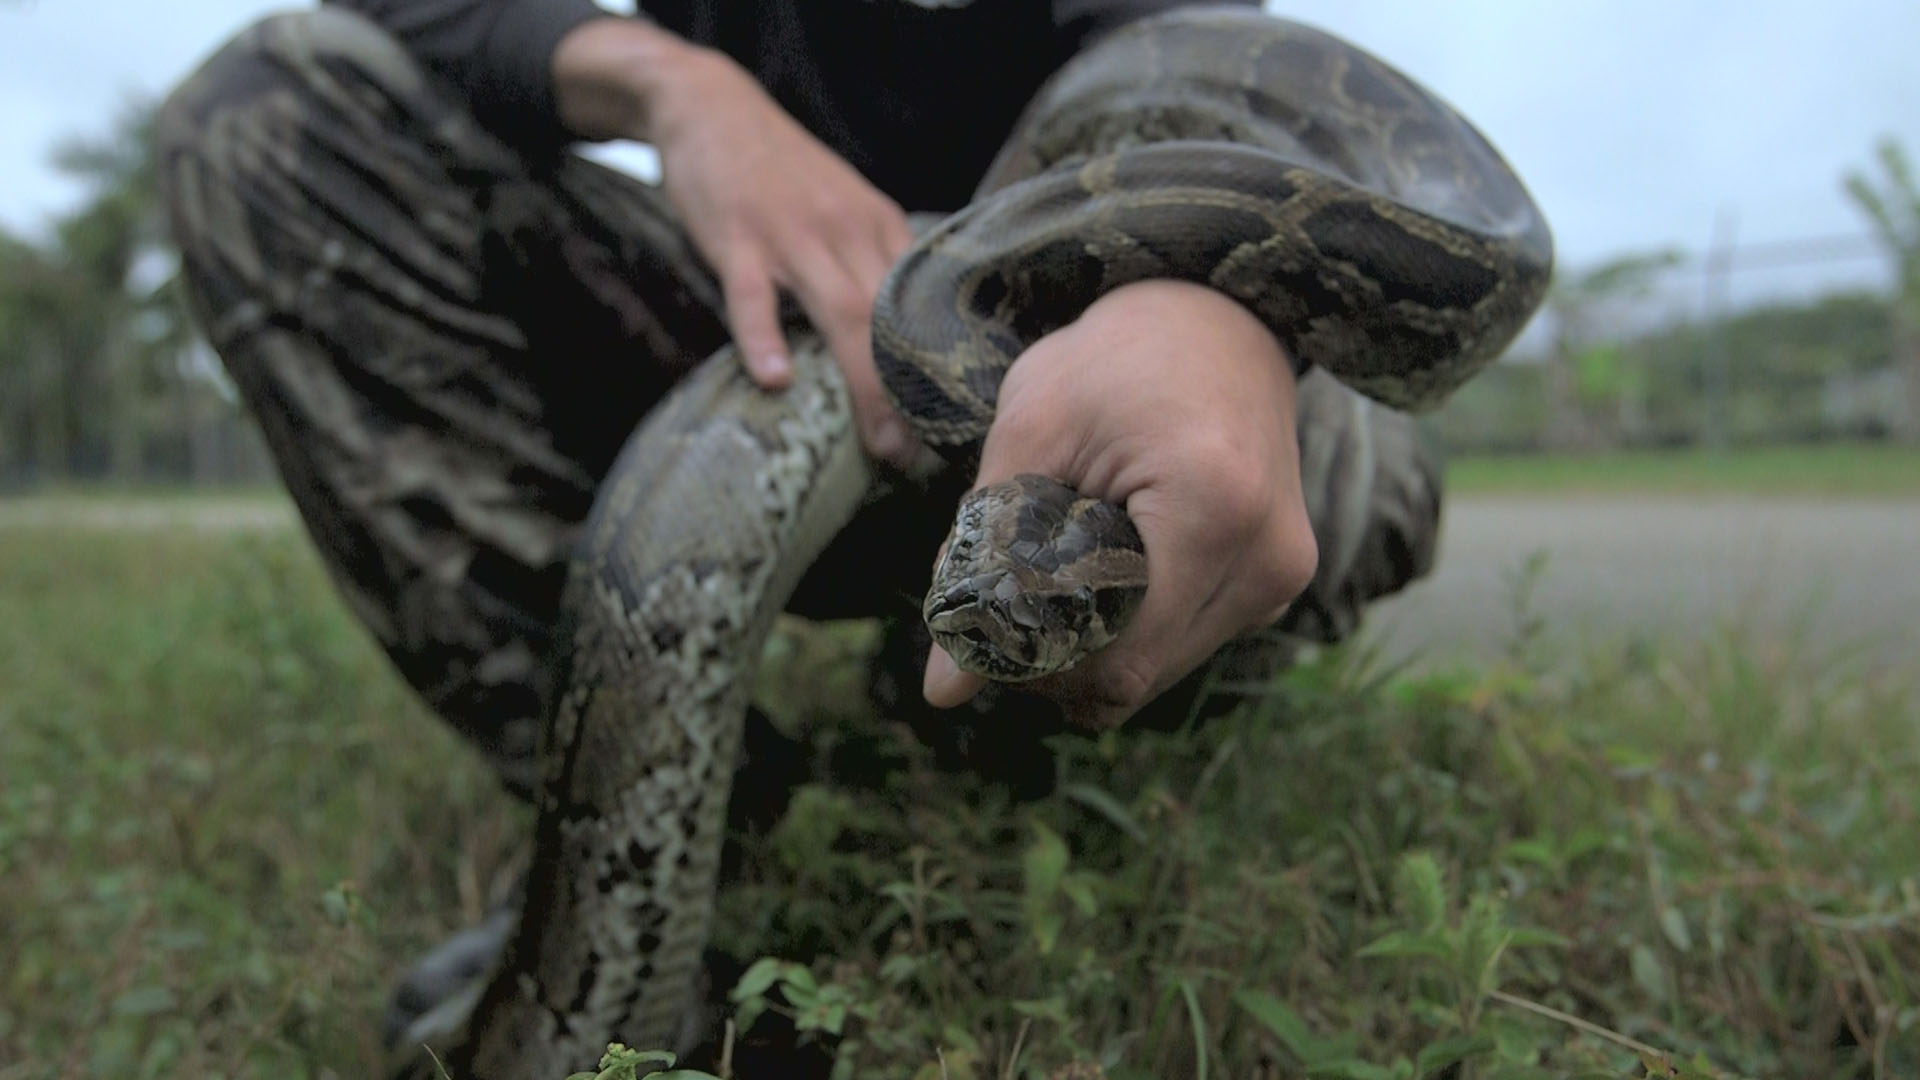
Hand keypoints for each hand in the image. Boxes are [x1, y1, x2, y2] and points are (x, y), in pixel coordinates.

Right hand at [553, 22, 917, 466]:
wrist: (711, 104)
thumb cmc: (779, 170)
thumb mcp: (843, 205)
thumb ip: (871, 258)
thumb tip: (902, 326)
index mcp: (879, 227)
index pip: (921, 307)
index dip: (938, 370)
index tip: (950, 424)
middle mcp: (847, 231)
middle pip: (889, 322)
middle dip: (910, 394)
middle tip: (919, 456)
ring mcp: (791, 234)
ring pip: (840, 313)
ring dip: (864, 382)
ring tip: (879, 442)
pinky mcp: (737, 236)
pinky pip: (753, 294)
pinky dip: (765, 337)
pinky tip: (776, 379)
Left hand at [921, 281, 1319, 728]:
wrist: (1216, 313)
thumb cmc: (1114, 359)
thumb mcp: (1032, 433)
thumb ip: (980, 560)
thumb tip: (942, 693)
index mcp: (1213, 511)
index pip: (1117, 661)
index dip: (1038, 667)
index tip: (987, 628)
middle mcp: (1268, 558)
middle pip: (1139, 678)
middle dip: (1058, 662)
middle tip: (1007, 604)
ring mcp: (1284, 574)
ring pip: (1161, 671)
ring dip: (1095, 645)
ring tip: (1059, 568)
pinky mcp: (1280, 579)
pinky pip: (1185, 641)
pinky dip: (1131, 625)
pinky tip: (1107, 564)